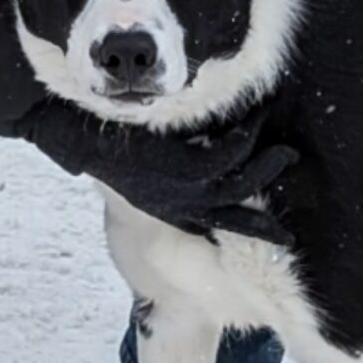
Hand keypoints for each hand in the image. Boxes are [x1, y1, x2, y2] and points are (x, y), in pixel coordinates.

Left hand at [23, 98, 296, 242]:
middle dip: (268, 206)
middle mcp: (178, 205)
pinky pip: (223, 157)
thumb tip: (180, 152)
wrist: (71, 136)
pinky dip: (242, 142)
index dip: (254, 232)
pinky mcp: (177, 167)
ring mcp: (179, 189)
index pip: (220, 226)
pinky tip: (251, 124)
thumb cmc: (95, 147)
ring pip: (237, 185)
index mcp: (169, 209)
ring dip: (264, 168)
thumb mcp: (130, 169)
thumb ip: (157, 170)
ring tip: (284, 149)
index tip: (284, 238)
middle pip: (236, 214)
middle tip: (292, 177)